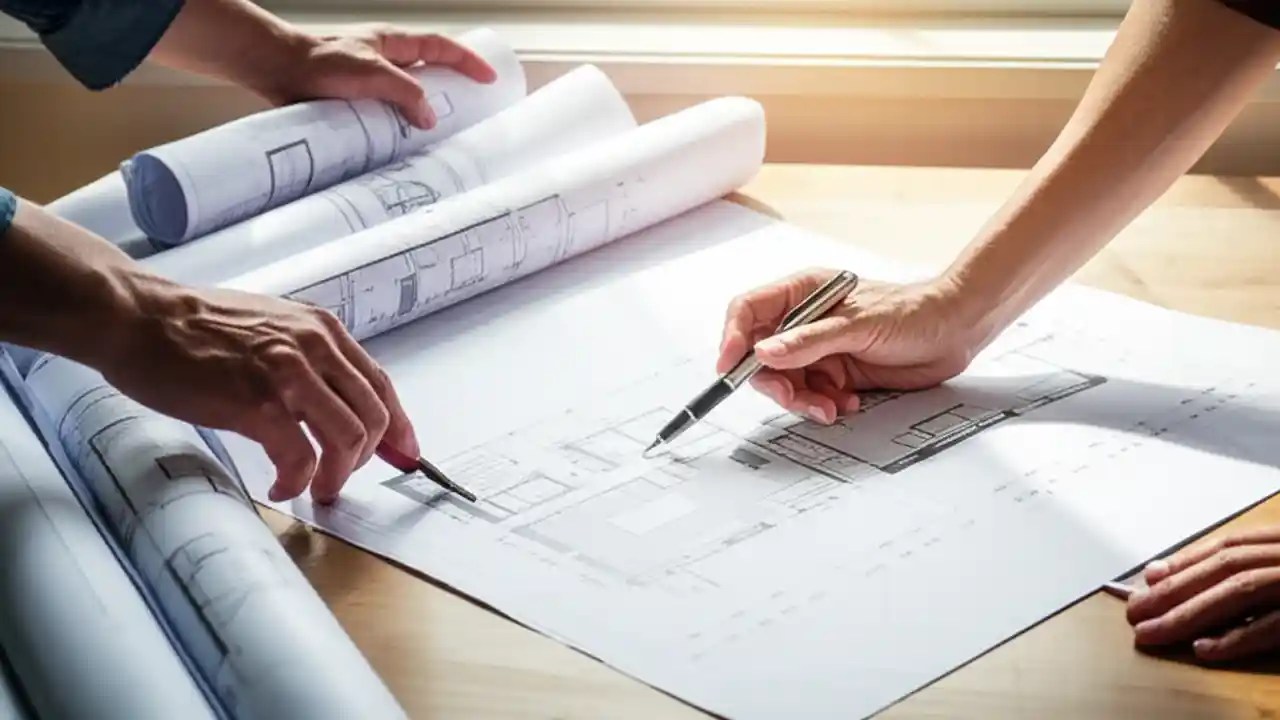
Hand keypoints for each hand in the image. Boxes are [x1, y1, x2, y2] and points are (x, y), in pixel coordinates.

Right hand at [99, 274, 417, 504]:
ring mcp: (288, 374)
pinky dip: (296, 481)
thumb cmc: (193, 326)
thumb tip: (332, 402)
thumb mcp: (270, 325)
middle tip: (338, 480)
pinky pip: (299, 457)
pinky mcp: (256, 403)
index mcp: (321, 329)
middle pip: (373, 416)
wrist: (137, 316)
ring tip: (315, 490)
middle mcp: (314, 347)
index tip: (403, 453)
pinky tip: (280, 487)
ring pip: (348, 438)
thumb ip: (305, 357)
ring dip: (337, 476)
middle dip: (364, 459)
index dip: (399, 426)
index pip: (381, 384)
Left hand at [258, 24, 496, 127]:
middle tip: (470, 113)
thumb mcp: (371, 72)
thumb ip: (406, 93)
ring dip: (424, 116)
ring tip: (439, 138)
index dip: (469, 62)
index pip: (442, 47)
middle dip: (452, 92)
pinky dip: (400, 130)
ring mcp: (371, 81)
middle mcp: (385, 61)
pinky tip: (403, 147)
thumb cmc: (317, 62)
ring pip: (409, 98)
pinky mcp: (356, 102)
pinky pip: (388, 116)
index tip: (490, 79)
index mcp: (393, 43)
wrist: (275, 70)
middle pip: (430, 73)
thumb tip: (429, 118)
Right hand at [717, 268, 991, 423]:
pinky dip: (824, 406)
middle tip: (793, 397)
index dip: (732, 339)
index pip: (748, 312)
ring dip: (802, 400)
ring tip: (830, 406)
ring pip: (785, 382)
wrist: (955, 331)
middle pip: (760, 356)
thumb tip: (765, 352)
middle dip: (773, 382)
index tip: (730, 367)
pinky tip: (847, 402)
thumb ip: (809, 341)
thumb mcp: (857, 324)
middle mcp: (804, 321)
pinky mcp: (836, 375)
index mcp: (801, 293)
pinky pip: (811, 397)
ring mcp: (819, 350)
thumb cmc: (913, 312)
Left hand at [1127, 525, 1279, 662]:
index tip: (1148, 580)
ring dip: (1189, 613)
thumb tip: (1162, 573)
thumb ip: (1246, 564)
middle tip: (1135, 612)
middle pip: (1224, 567)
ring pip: (1239, 591)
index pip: (1227, 547)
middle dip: (1174, 590)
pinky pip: (1275, 625)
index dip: (1184, 563)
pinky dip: (1237, 637)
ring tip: (1151, 632)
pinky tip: (1202, 649)